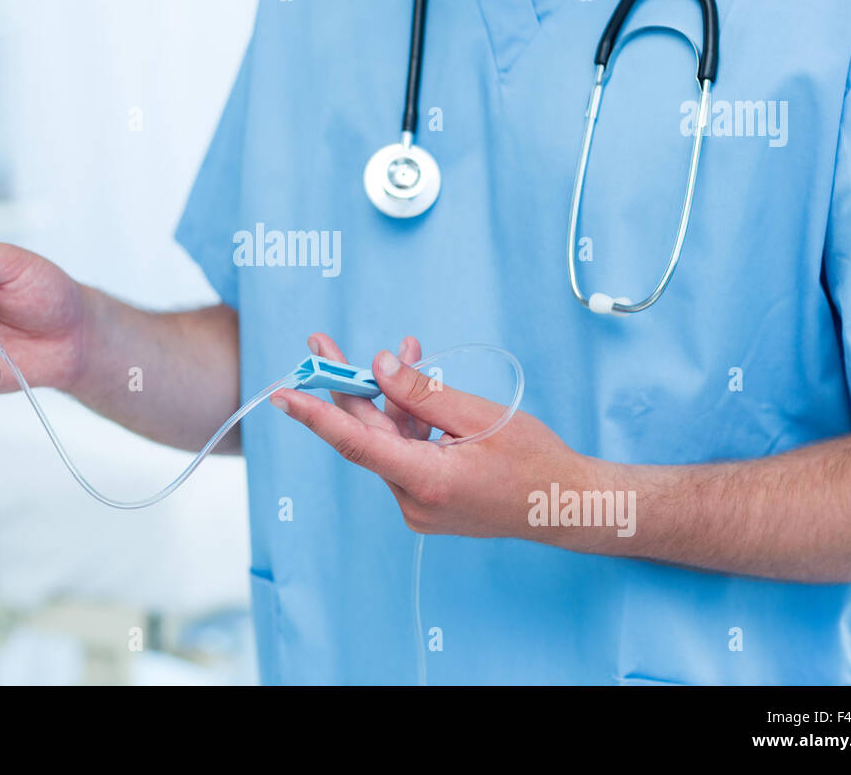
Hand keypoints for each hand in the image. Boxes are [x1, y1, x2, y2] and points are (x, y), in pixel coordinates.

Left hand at [270, 333, 596, 538]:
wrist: (568, 505)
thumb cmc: (534, 460)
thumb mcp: (479, 416)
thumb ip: (422, 393)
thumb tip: (378, 366)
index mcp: (427, 482)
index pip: (357, 444)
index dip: (316, 416)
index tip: (283, 395)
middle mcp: (414, 501)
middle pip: (367, 436)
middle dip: (349, 387)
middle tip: (321, 344)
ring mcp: (419, 506)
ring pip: (388, 441)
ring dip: (391, 398)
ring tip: (407, 351)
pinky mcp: (427, 501)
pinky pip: (405, 452)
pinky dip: (410, 421)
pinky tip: (419, 386)